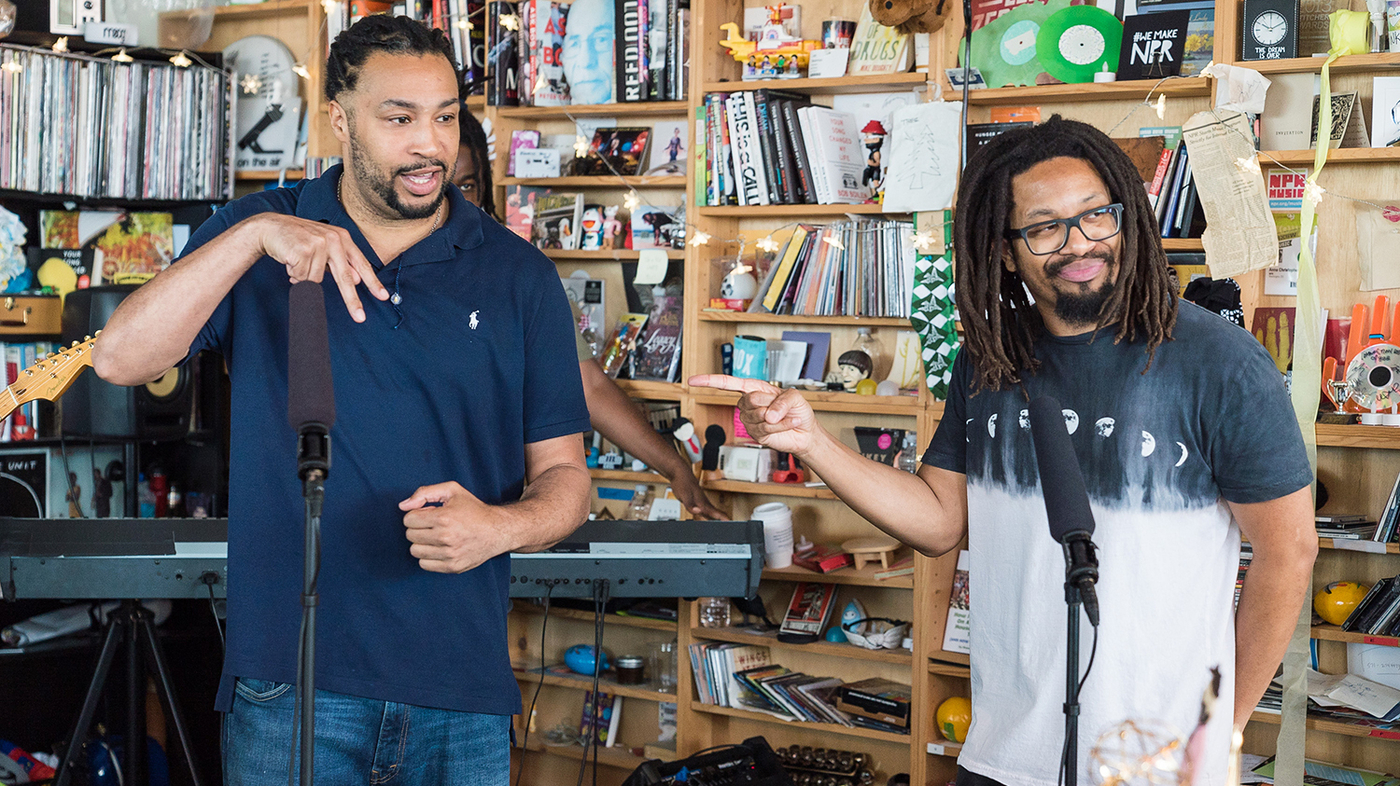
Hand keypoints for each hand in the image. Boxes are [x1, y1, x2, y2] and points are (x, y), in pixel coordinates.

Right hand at [252, 214, 389, 322]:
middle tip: (360, 318)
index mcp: (343, 238)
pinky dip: (294, 273)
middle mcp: (334, 239)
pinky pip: (302, 276)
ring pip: (316, 280)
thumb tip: (356, 279)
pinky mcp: (303, 250)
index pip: (361, 264)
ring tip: (297, 262)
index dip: (372, 282)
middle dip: (352, 300)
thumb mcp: (323, 248)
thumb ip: (339, 263)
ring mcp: (319, 243)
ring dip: (304, 277)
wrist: (271, 227)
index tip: (383, 296)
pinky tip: (290, 261)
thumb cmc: (299, 239)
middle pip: (345, 277)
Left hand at [399, 481, 511, 573]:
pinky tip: (439, 548)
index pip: (409, 520)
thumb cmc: (474, 510)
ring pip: (415, 551)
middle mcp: (446, 537)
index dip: (417, 515)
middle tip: (433, 525)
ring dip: (422, 543)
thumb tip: (403, 506)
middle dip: (419, 528)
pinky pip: (424, 565)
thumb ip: (424, 493)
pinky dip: (428, 557)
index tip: (428, 515)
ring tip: (436, 537)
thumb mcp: (452, 490)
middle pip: (410, 535)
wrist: (497, 530)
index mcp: (444, 518)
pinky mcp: (452, 566)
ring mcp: (449, 554)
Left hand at [669, 470, 726, 519]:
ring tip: (720, 521)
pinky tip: (706, 516)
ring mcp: (700, 500)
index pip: (715, 512)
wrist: (679, 472)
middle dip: (722, 518)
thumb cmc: (682, 482)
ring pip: (710, 510)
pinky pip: (704, 509)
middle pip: (715, 512)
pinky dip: (707, 514)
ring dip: (716, 517)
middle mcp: (703, 502)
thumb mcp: (684, 496)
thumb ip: (691, 506)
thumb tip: (699, 511)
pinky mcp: (695, 500)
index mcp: (702, 502)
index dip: (723, 518)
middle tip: (728, 523)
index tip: (730, 522)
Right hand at [687, 375, 818, 457]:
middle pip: (750, 400)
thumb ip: (782, 401)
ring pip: (759, 416)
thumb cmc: (797, 409)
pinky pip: (766, 428)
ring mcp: (750, 420)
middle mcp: (748, 404)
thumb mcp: (794, 396)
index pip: (727, 383)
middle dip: (770, 403)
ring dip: (779, 417)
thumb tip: (768, 415)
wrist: (804, 431)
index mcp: (753, 388)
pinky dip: (782, 425)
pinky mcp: (756, 434)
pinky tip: (789, 423)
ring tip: (787, 417)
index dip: (709, 381)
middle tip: (781, 407)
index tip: (693, 380)